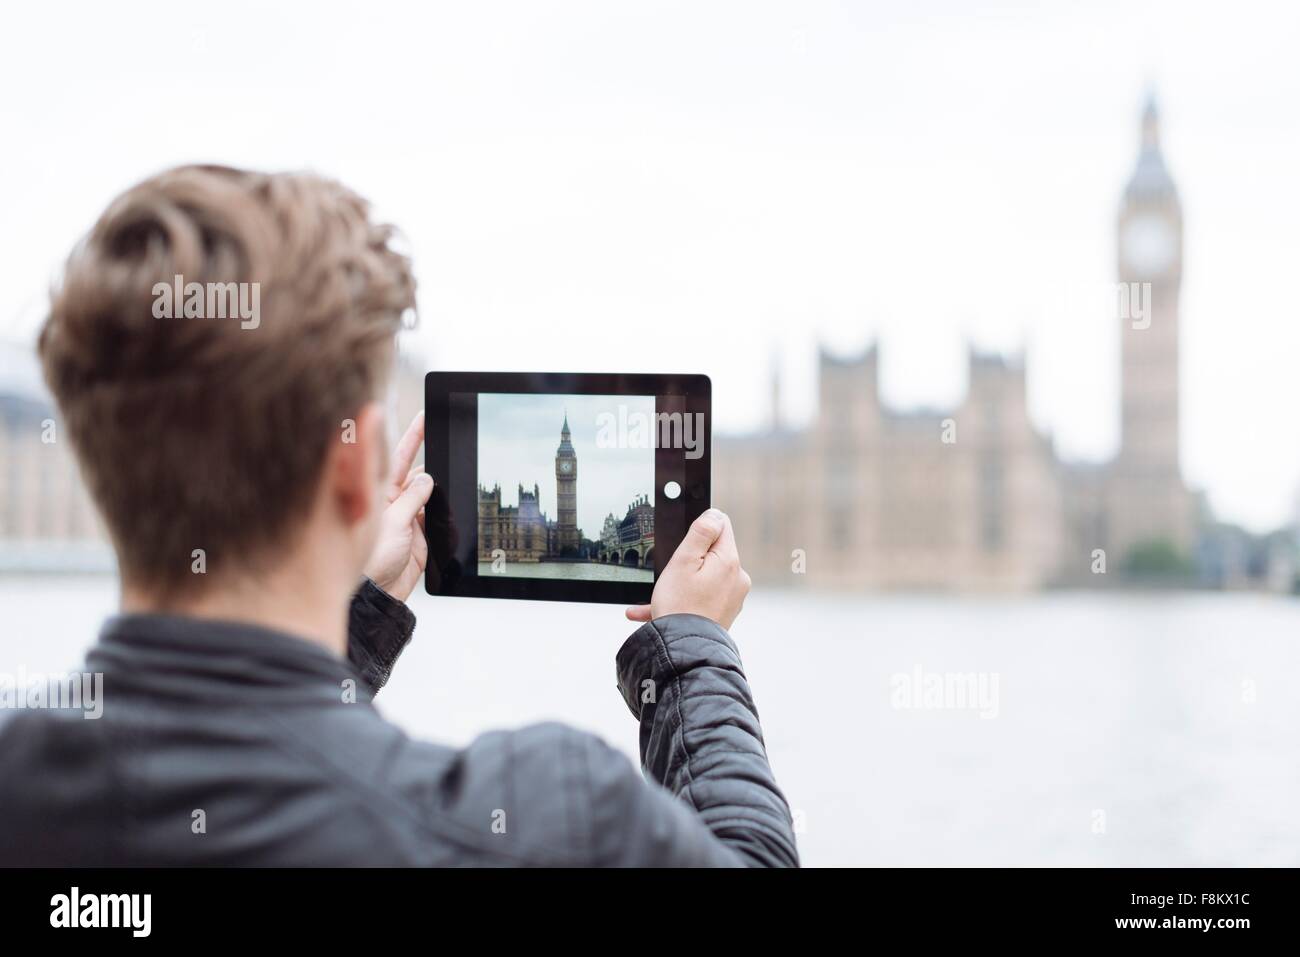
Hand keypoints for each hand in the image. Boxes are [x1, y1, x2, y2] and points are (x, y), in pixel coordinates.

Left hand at [364, 412, 434, 601]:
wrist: (377, 596)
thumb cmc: (370, 561)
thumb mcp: (393, 521)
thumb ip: (413, 497)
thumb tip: (428, 478)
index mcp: (379, 493)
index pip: (398, 457)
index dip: (413, 437)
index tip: (426, 417)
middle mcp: (393, 504)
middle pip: (418, 477)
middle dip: (434, 471)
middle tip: (450, 460)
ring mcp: (408, 522)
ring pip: (432, 501)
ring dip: (441, 502)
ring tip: (442, 508)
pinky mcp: (420, 541)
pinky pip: (439, 525)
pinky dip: (446, 525)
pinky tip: (445, 528)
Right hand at [625, 508, 750, 629]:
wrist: (684, 650)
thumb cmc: (679, 606)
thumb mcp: (683, 560)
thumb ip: (701, 532)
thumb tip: (715, 514)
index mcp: (730, 561)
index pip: (721, 525)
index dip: (700, 530)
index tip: (686, 544)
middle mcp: (737, 578)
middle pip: (713, 553)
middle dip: (690, 559)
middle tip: (671, 575)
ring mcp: (733, 597)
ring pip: (704, 578)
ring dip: (681, 583)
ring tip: (658, 599)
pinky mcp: (724, 613)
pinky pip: (702, 598)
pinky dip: (684, 601)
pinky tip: (655, 611)